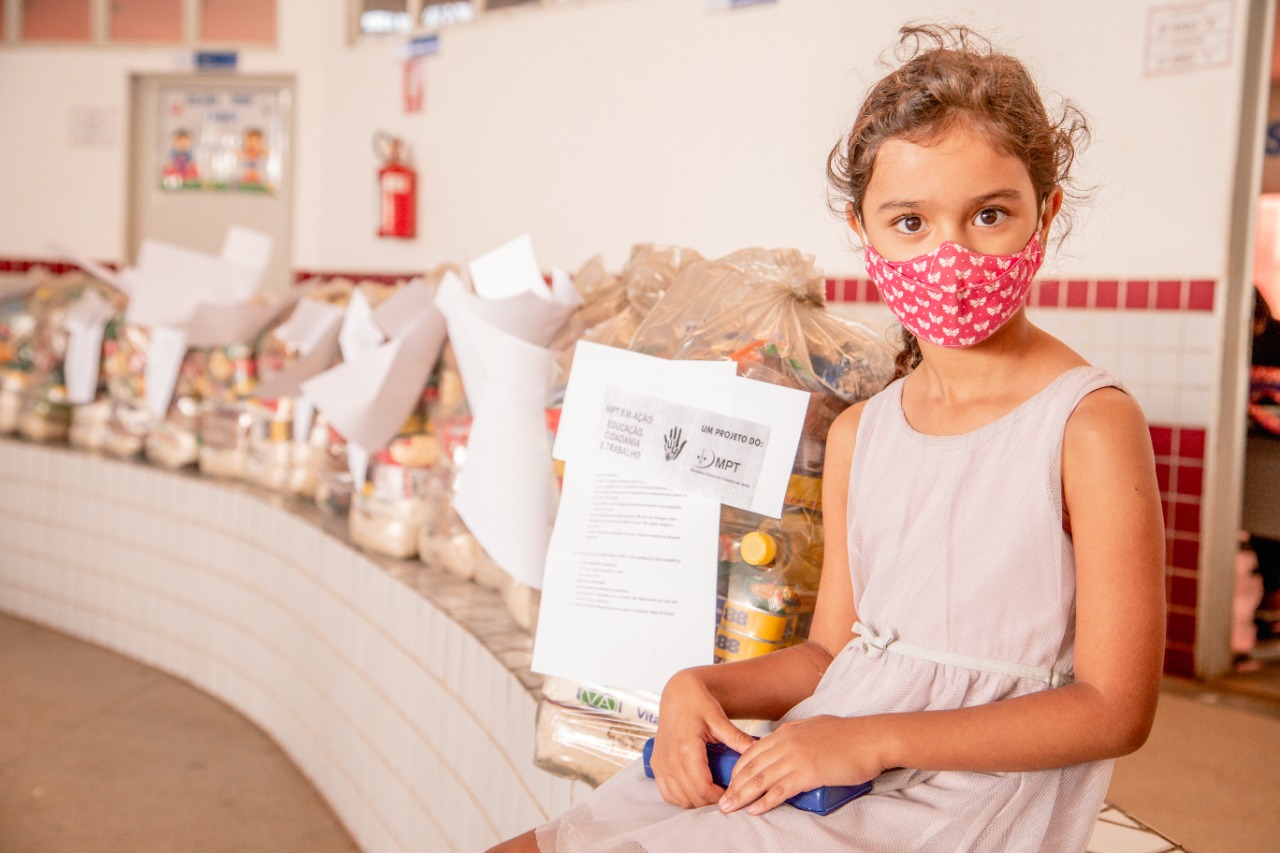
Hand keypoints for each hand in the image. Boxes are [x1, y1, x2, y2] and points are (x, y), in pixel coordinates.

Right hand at [652, 669, 755, 808]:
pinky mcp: (656, 765)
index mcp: (686, 748)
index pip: (703, 788)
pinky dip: (681, 799)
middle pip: (693, 797)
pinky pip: (667, 793)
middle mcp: (670, 759)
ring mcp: (661, 763)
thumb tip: (758, 750)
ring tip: (713, 793)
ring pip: (679, 799)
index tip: (734, 795)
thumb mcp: (719, 718)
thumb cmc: (697, 703)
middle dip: (712, 802)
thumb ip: (737, 738)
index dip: (720, 798)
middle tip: (728, 795)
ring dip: (697, 802)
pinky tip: (695, 792)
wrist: (677, 693)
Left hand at [718, 715, 884, 815]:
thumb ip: (796, 736)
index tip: (730, 783)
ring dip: (742, 796)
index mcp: (786, 732)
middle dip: (734, 786)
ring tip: (730, 808)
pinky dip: (765, 802)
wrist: (871, 739)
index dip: (738, 769)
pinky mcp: (808, 773)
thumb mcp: (814, 728)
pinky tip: (754, 810)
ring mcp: (796, 757)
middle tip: (722, 801)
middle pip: (751, 767)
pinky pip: (780, 790)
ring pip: (761, 779)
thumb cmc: (849, 736)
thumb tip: (785, 746)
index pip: (752, 752)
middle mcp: (786, 742)